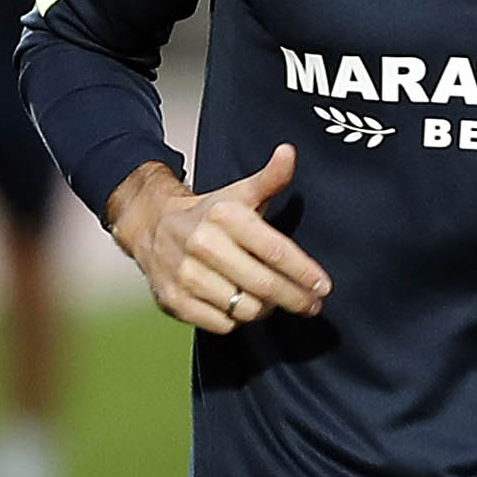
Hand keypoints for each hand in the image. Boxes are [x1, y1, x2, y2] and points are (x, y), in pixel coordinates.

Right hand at [105, 145, 330, 333]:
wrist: (152, 228)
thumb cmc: (208, 214)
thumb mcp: (239, 193)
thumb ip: (270, 178)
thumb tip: (289, 153)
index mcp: (223, 215)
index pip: (275, 250)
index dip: (304, 272)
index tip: (323, 286)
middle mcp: (202, 244)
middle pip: (264, 285)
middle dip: (295, 298)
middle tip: (311, 304)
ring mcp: (186, 275)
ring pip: (245, 309)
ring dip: (265, 309)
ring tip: (272, 301)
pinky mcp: (175, 300)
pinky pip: (222, 324)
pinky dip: (237, 320)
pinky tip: (240, 306)